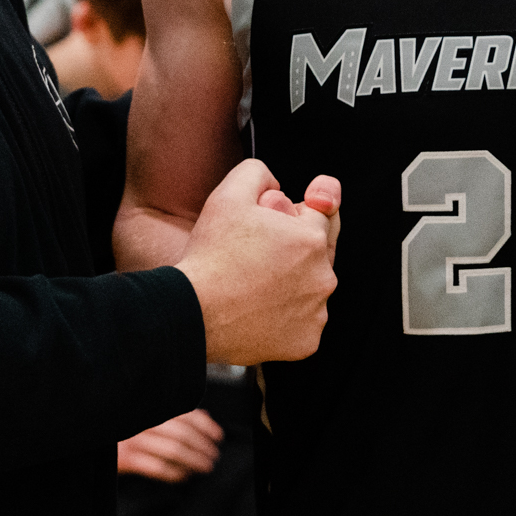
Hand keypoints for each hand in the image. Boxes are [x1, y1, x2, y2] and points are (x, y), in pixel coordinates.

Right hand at [117, 409, 223, 481]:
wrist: (93, 435)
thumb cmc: (126, 424)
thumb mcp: (148, 411)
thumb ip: (174, 412)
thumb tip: (205, 416)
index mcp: (152, 405)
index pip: (186, 413)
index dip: (207, 426)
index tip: (218, 436)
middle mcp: (144, 419)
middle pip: (182, 433)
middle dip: (203, 447)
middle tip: (214, 456)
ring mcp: (134, 439)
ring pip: (173, 451)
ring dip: (194, 461)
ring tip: (205, 466)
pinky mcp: (126, 459)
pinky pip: (158, 468)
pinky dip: (176, 473)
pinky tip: (185, 476)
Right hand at [174, 159, 340, 363]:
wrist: (192, 311)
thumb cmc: (211, 256)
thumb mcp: (229, 193)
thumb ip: (259, 173)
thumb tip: (275, 184)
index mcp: (312, 239)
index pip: (323, 213)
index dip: (294, 213)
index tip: (275, 222)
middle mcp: (323, 277)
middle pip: (318, 252)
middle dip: (294, 248)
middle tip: (257, 253)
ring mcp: (316, 313)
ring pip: (311, 287)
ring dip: (291, 282)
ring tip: (253, 283)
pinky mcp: (306, 342)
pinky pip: (303, 321)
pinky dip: (286, 316)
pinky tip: (258, 309)